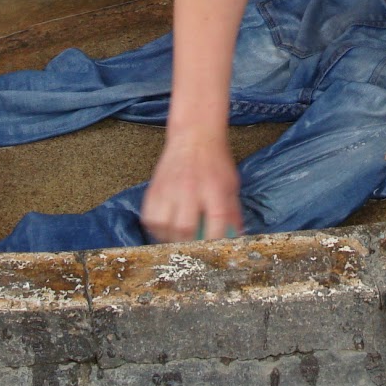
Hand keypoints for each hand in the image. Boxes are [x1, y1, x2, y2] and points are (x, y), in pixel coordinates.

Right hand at [142, 126, 243, 242]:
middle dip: (189, 244)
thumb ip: (232, 211)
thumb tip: (236, 237)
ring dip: (170, 238)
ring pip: (163, 225)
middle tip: (193, 247)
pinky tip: (164, 229)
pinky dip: (155, 228)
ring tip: (177, 239)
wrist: (194, 135)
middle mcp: (190, 189)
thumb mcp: (231, 184)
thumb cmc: (215, 161)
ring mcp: (169, 188)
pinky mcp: (155, 188)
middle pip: (184, 228)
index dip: (215, 240)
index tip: (214, 249)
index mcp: (214, 188)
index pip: (215, 222)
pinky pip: (149, 217)